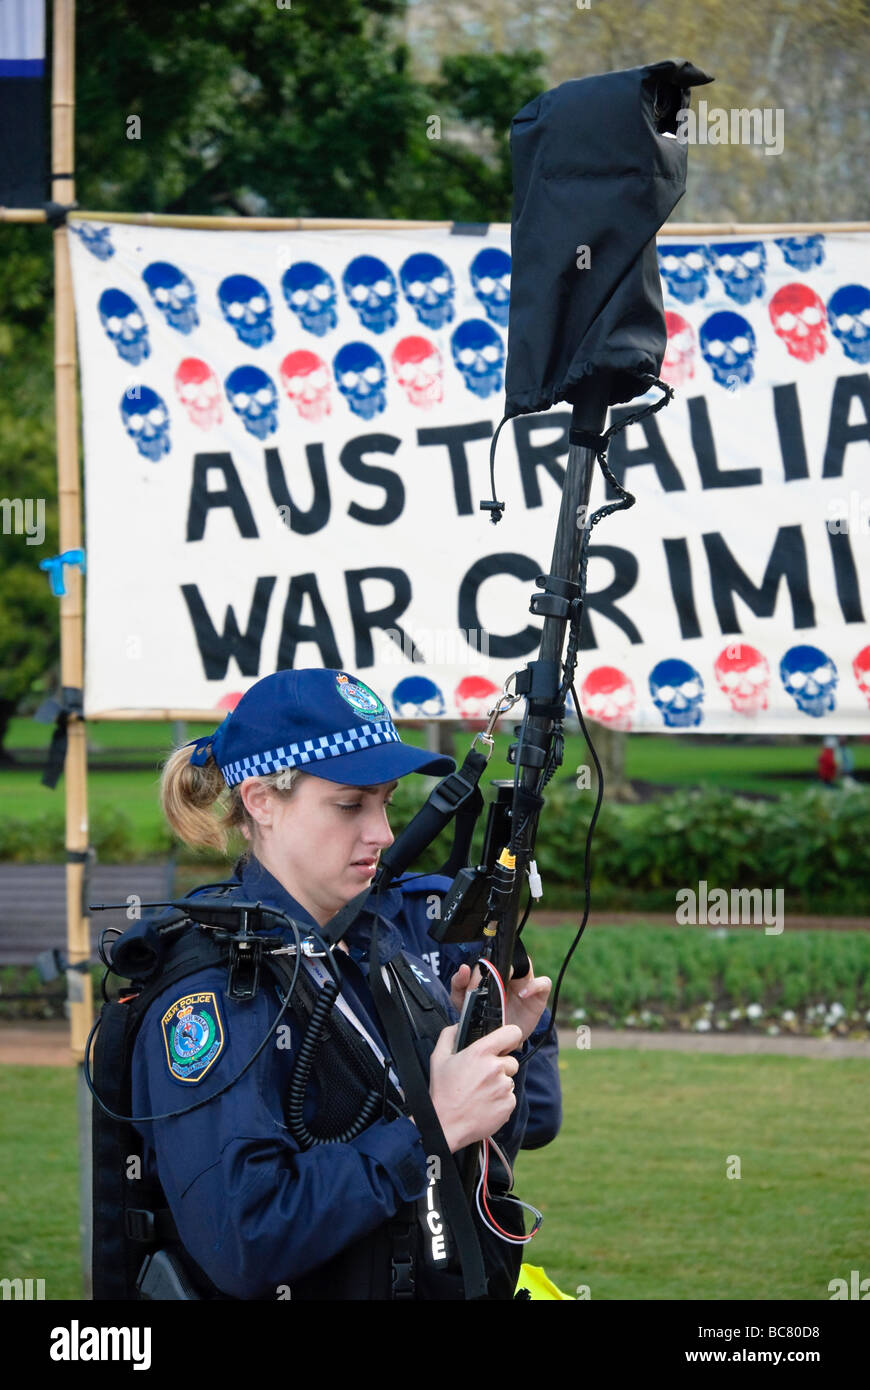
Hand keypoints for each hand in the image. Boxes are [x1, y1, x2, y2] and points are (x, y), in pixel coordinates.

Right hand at [428, 1022, 521, 1152]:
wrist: (445, 1125)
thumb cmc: (442, 1092)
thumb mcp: (438, 1057)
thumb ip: (449, 1035)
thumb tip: (459, 1026)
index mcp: (481, 1052)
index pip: (512, 1032)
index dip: (510, 1037)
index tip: (505, 1044)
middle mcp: (496, 1068)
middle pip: (511, 1061)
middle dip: (500, 1067)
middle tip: (482, 1077)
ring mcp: (504, 1088)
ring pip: (509, 1081)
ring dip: (499, 1085)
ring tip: (480, 1093)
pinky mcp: (509, 1105)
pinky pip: (510, 1098)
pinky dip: (500, 1101)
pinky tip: (484, 1104)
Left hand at [450, 957, 550, 1045]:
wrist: (499, 1040)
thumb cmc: (483, 1017)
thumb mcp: (464, 1002)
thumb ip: (459, 985)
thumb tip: (464, 968)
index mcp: (492, 974)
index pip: (489, 958)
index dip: (482, 962)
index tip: (471, 972)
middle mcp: (509, 976)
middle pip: (510, 958)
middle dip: (500, 963)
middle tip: (491, 972)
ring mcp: (524, 984)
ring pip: (527, 964)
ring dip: (518, 968)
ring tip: (508, 977)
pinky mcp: (537, 996)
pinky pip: (544, 983)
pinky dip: (535, 985)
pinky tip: (523, 993)